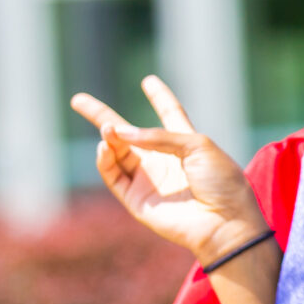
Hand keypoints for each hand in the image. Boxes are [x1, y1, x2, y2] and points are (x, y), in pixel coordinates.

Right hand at [71, 76, 269, 269]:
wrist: (225, 222)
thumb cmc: (221, 182)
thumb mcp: (198, 146)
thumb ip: (160, 136)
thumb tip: (120, 132)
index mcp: (186, 144)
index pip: (169, 115)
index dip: (160, 98)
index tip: (148, 81)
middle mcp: (164, 161)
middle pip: (128, 134)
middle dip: (102, 117)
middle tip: (78, 100)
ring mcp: (148, 180)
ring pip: (116, 153)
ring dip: (108, 138)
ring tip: (108, 128)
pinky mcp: (136, 199)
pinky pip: (113, 176)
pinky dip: (105, 160)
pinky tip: (105, 146)